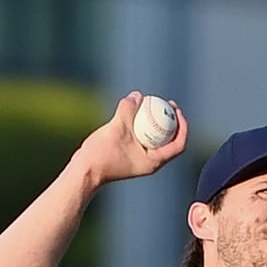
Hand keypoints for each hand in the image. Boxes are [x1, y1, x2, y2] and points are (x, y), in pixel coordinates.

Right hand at [70, 91, 188, 184]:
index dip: (182, 126)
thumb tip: (137, 95)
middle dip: (171, 121)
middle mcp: (150, 162)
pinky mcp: (130, 155)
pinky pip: (142, 138)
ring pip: (155, 138)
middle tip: (167, 104)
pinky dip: (142, 125)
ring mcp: (140, 160)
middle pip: (170, 140)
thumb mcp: (117, 128)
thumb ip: (128, 110)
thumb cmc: (101, 154)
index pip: (178, 144)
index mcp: (154, 161)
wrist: (83, 171)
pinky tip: (135, 111)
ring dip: (156, 122)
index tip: (176, 110)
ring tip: (152, 104)